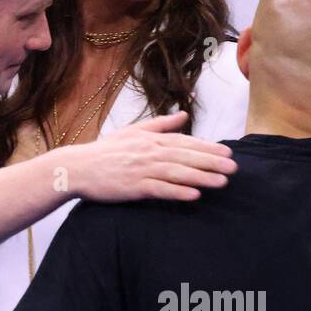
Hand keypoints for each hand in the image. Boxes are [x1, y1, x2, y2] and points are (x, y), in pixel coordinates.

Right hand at [63, 112, 235, 202]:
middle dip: (212, 162)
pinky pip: (160, 190)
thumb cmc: (105, 151)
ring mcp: (142, 170)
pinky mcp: (134, 187)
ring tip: (222, 183)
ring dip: (201, 177)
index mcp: (151, 140)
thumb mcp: (133, 132)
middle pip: (186, 157)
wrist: (77, 167)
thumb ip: (161, 124)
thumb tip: (183, 115)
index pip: (185, 142)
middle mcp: (149, 152)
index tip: (227, 153)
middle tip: (233, 168)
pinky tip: (194, 196)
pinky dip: (177, 192)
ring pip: (177, 173)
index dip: (208, 148)